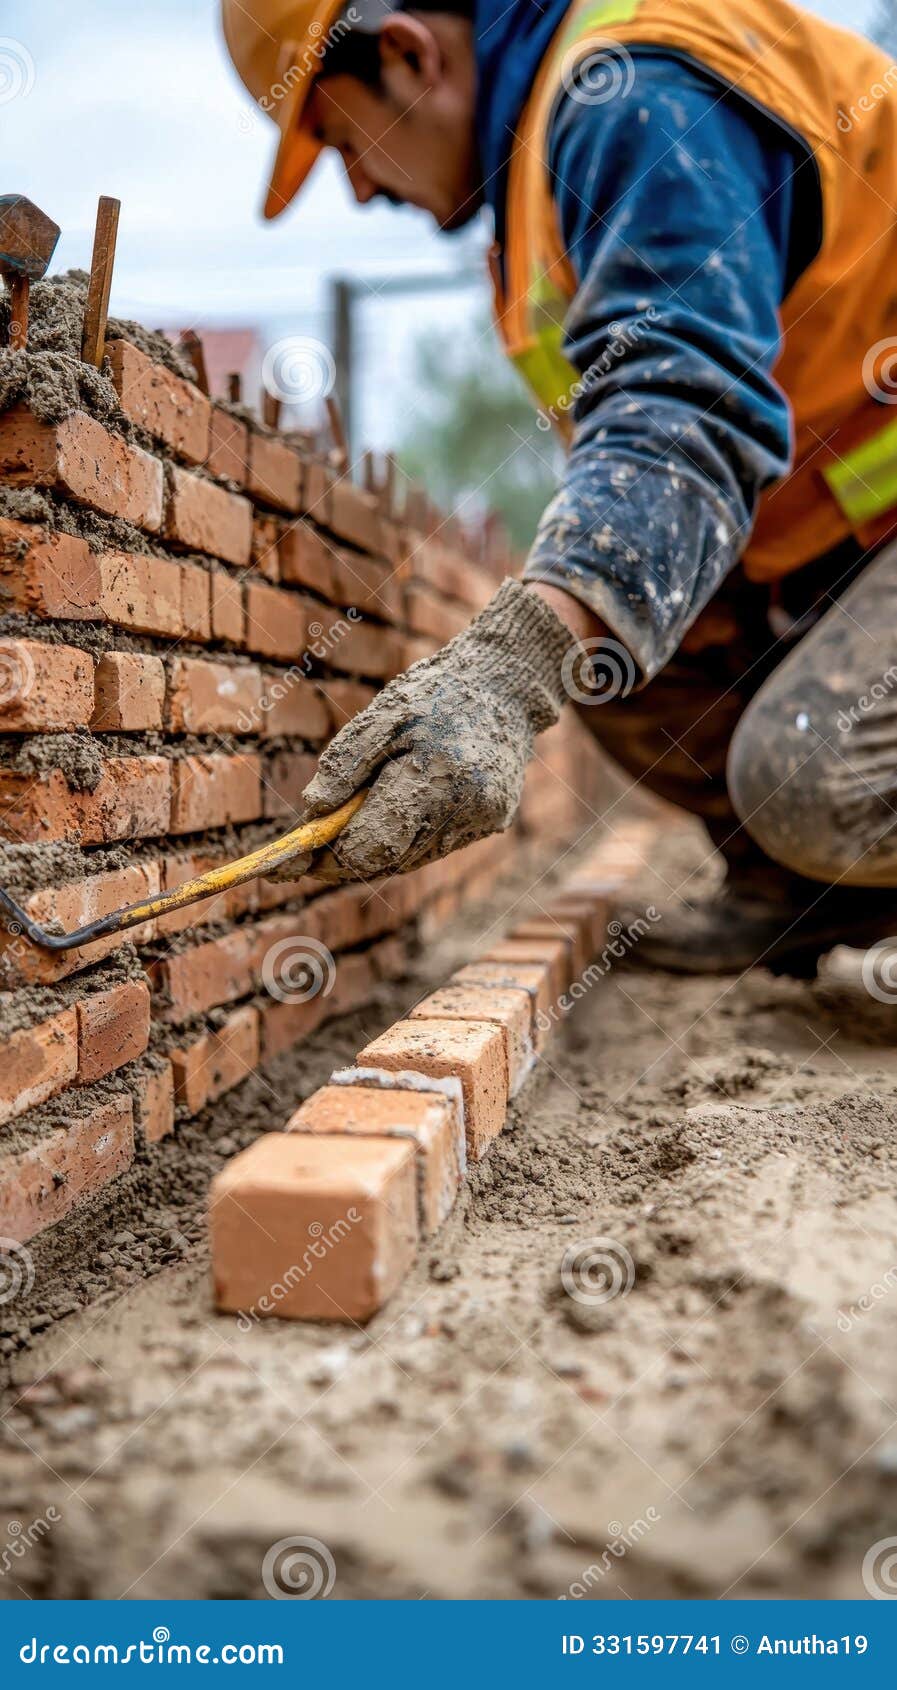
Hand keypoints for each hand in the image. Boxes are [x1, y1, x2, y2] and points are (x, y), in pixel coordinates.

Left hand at [300, 579, 576, 882]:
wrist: (507, 683)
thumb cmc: (436, 692)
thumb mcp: (382, 715)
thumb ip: (344, 763)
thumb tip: (311, 812)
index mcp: (435, 779)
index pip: (370, 845)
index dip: (328, 858)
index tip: (291, 862)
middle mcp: (465, 811)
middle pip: (388, 860)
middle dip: (345, 860)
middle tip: (306, 857)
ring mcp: (483, 821)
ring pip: (411, 858)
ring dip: (374, 852)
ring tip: (342, 832)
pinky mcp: (493, 822)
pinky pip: (435, 846)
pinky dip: (405, 839)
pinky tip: (387, 817)